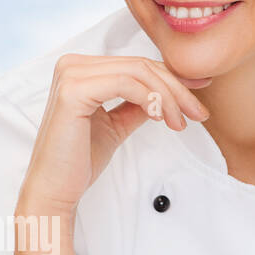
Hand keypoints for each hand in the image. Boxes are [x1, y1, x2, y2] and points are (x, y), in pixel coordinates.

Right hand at [18, 53, 209, 212]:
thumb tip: (168, 93)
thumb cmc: (79, 161)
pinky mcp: (73, 91)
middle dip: (176, 88)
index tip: (200, 93)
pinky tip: (162, 117)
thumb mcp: (116, 125)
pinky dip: (150, 98)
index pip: (135, 65)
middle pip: (140, 66)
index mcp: (81, 70)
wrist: (55, 189)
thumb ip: (138, 105)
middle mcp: (73, 64)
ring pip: (137, 72)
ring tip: (181, 122)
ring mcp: (70, 75)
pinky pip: (125, 84)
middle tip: (199, 113)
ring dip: (168, 97)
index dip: (171, 77)